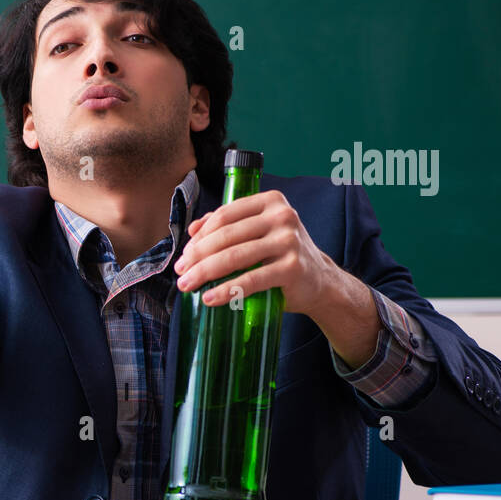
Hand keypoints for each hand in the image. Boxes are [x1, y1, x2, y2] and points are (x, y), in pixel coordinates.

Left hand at [171, 191, 337, 316]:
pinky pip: (251, 280)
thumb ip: (229, 225)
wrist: (320, 281)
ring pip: (234, 257)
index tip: (183, 255)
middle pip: (225, 236)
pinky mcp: (292, 268)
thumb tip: (193, 230)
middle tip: (180, 273)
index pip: (224, 216)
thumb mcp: (259, 232)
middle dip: (196, 256)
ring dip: (204, 273)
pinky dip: (226, 291)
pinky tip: (209, 298)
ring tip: (187, 285)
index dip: (199, 237)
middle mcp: (282, 216)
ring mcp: (289, 241)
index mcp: (270, 201)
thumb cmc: (282, 255)